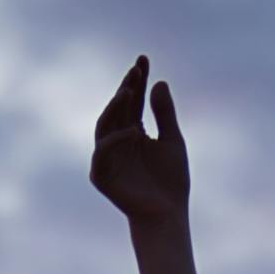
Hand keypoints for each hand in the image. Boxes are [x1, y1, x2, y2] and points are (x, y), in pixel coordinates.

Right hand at [90, 57, 190, 230]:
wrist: (168, 215)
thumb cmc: (172, 182)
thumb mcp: (173, 141)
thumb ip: (165, 113)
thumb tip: (160, 82)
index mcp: (134, 130)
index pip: (134, 100)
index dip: (137, 79)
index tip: (143, 58)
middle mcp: (118, 139)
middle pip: (119, 107)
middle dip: (126, 88)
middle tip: (136, 70)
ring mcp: (108, 156)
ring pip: (105, 124)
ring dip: (116, 106)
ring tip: (128, 91)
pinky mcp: (101, 175)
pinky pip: (103, 152)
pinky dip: (115, 141)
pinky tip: (134, 132)